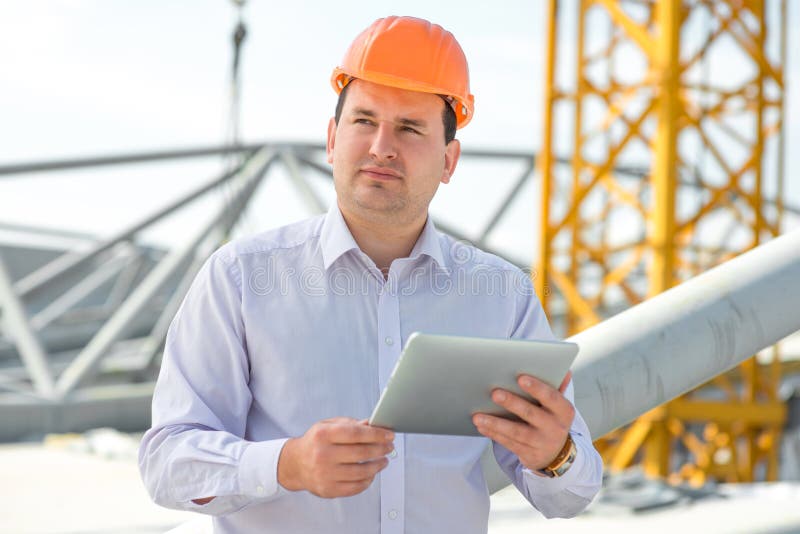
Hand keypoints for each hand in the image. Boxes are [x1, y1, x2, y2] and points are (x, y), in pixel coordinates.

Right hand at [277, 417, 394, 497]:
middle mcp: (322, 455)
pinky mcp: (328, 490)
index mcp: (323, 435)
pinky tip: (371, 473)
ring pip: (361, 472)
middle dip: (380, 449)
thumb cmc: (315, 442)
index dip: (376, 434)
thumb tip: (373, 424)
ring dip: (377, 465)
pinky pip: (355, 487)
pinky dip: (368, 480)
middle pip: (361, 452)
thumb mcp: (328, 426)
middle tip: (389, 447)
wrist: (295, 464)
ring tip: (383, 460)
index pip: (356, 433)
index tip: (389, 435)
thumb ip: (350, 424)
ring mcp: (325, 474)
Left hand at [472, 371, 574, 471]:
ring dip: (495, 423)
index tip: (520, 378)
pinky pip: (508, 443)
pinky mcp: (529, 454)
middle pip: (530, 414)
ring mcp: (542, 443)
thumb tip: (564, 369)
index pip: (551, 397)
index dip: (537, 388)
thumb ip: (557, 387)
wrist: (557, 453)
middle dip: (512, 403)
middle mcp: (555, 428)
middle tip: (495, 393)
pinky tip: (481, 425)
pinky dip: (493, 434)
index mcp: (564, 411)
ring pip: (516, 432)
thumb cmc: (552, 418)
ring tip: (478, 416)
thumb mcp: (558, 405)